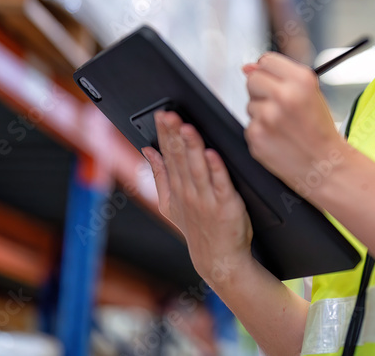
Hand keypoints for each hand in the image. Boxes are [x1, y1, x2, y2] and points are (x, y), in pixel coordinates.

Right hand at [142, 111, 253, 286]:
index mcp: (176, 189)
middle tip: (170, 114)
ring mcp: (207, 199)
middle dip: (174, 134)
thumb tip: (147, 150)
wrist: (218, 259)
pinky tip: (211, 154)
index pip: (168, 155)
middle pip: (180, 158)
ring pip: (197, 168)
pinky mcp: (227, 205)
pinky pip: (220, 184)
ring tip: (187, 127)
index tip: (161, 115)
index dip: (164, 134)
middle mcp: (189, 192)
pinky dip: (216, 169)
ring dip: (192, 147)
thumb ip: (159, 175)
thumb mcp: (170, 205)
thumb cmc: (198, 228)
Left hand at [242, 53, 346, 201]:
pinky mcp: (256, 136)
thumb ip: (281, 77)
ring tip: (283, 126)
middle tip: (280, 106)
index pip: (267, 60)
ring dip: (262, 113)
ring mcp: (267, 116)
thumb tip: (247, 68)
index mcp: (301, 80)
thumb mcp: (311, 95)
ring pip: (249, 104)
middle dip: (262, 90)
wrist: (325, 166)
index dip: (270, 72)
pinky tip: (277, 138)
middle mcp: (284, 95)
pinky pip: (249, 125)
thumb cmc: (319, 131)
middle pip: (253, 80)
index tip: (275, 82)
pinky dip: (260, 131)